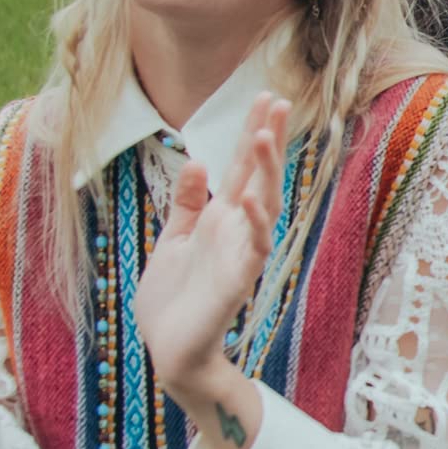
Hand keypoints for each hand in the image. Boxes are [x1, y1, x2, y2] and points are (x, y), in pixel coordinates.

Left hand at [135, 93, 288, 391]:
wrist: (169, 351)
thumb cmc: (173, 301)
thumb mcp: (173, 240)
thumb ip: (186, 205)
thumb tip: (197, 162)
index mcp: (220, 220)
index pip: (242, 168)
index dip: (253, 133)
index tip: (265, 97)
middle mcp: (236, 232)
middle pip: (259, 177)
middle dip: (268, 140)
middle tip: (278, 101)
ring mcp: (240, 255)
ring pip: (263, 206)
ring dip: (264, 173)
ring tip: (263, 136)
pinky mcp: (236, 282)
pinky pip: (252, 249)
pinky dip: (254, 224)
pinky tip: (249, 199)